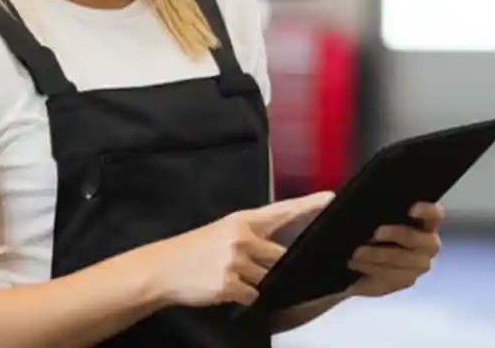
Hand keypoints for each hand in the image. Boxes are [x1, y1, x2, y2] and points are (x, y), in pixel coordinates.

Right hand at [142, 191, 334, 307]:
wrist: (163, 268)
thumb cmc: (195, 250)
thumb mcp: (223, 232)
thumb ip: (252, 236)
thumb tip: (279, 251)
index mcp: (242, 220)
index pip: (282, 210)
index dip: (309, 205)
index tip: (331, 198)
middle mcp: (242, 238)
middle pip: (280, 256)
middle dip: (268, 265)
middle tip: (243, 264)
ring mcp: (236, 261)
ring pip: (266, 279)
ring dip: (251, 282)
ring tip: (227, 274)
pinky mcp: (229, 284)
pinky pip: (251, 296)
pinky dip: (241, 295)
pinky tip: (222, 287)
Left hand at [346, 201, 443, 297]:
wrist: (338, 256)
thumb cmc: (349, 223)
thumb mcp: (341, 208)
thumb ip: (340, 201)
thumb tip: (333, 198)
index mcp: (420, 217)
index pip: (434, 213)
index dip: (427, 211)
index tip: (410, 208)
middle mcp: (425, 241)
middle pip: (424, 240)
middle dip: (400, 234)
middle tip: (375, 232)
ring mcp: (416, 264)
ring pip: (406, 261)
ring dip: (381, 256)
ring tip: (356, 252)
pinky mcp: (402, 281)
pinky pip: (393, 278)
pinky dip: (374, 270)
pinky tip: (356, 265)